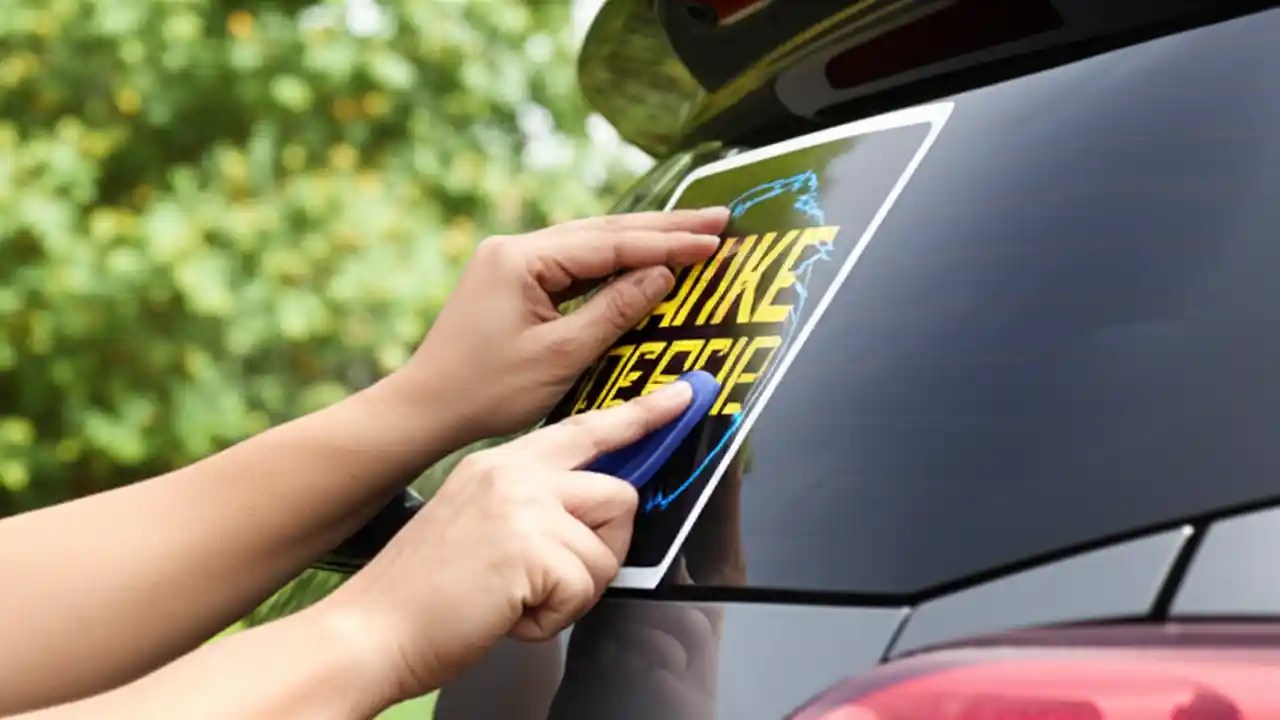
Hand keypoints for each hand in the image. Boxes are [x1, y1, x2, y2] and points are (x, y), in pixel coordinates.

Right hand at [314, 380, 694, 700]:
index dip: (642, 416)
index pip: (587, 429)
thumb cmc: (423, 592)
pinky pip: (584, 590)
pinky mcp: (531, 547)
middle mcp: (515, 473)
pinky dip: (552, 619)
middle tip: (558, 576)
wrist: (370, 629)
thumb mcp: (478, 524)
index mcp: (502, 464)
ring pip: (607, 550)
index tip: (684, 397)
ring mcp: (524, 506)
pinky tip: (507, 614)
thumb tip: (591, 518)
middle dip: (606, 545)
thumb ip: (531, 507)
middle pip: (620, 493)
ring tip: (518, 598)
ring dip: (574, 590)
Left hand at [400, 208, 726, 441]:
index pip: (610, 244)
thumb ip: (615, 310)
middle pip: (603, 231)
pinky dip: (613, 261)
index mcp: (522, 259)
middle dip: (665, 227)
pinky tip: (644, 257)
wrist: (427, 407)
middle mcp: (515, 248)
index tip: (714, 240)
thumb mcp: (561, 355)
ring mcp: (512, 261)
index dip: (667, 243)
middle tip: (719, 218)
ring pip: (590, 243)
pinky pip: (574, 263)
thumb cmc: (487, 389)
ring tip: (694, 231)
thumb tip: (663, 275)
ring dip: (642, 240)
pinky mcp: (513, 279)